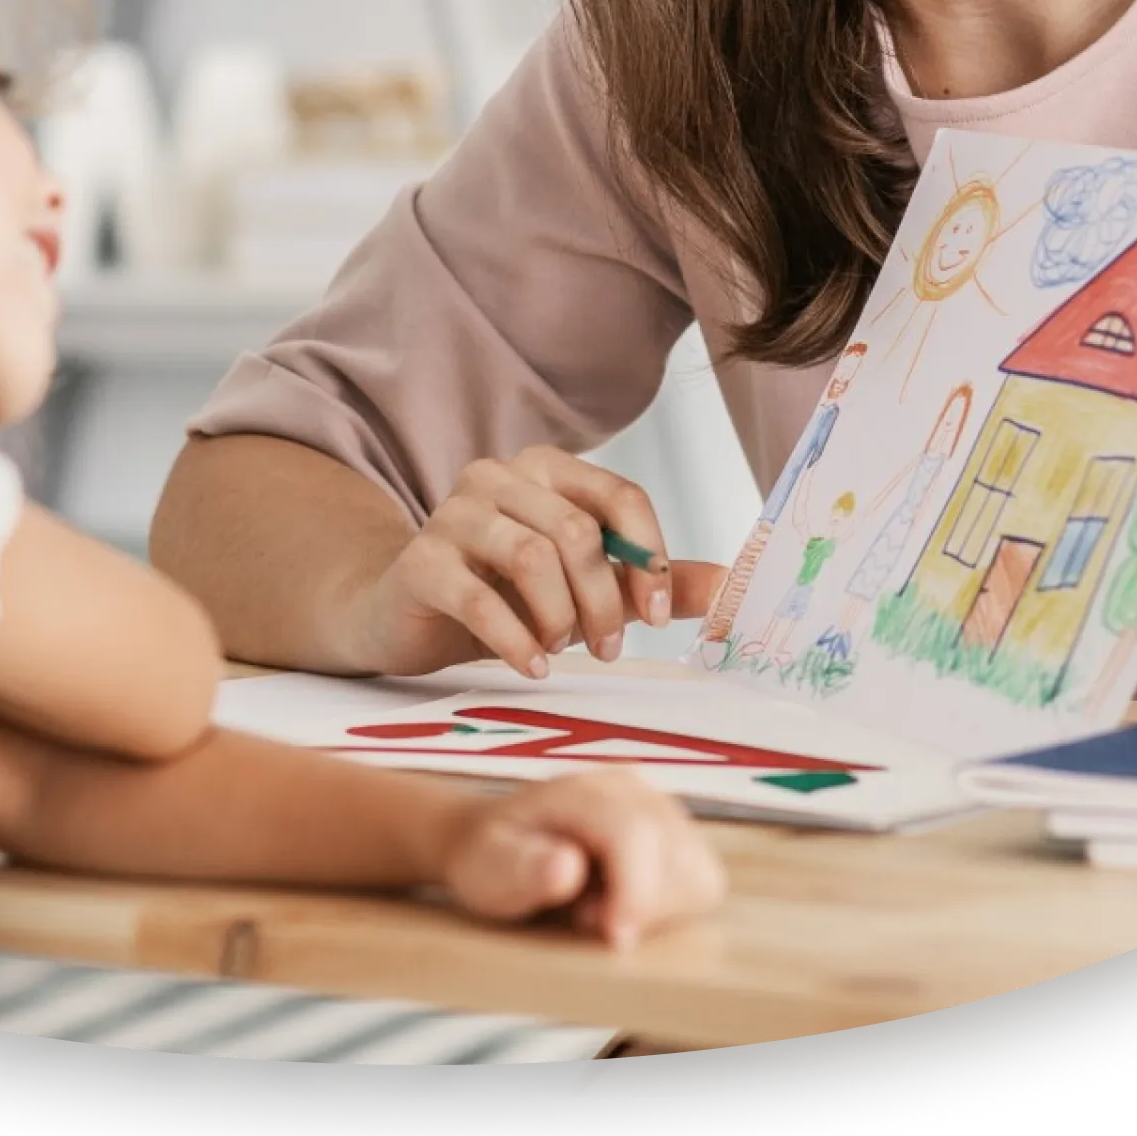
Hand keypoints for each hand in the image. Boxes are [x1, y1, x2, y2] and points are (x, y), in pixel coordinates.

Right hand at [346, 445, 728, 677]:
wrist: (406, 616)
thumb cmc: (504, 596)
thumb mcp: (586, 588)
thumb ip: (650, 582)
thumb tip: (729, 586)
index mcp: (547, 469)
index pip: (619, 496)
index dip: (650, 556)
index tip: (659, 615)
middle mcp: (497, 477)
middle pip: (577, 532)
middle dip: (604, 601)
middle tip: (608, 649)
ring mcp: (452, 514)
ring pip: (531, 556)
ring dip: (560, 617)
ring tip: (560, 648)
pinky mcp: (420, 561)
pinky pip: (478, 597)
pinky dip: (515, 640)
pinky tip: (532, 666)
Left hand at [440, 772, 727, 947]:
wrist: (495, 842)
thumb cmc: (490, 857)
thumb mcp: (487, 868)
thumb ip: (524, 868)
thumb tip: (568, 866)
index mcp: (585, 789)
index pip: (635, 833)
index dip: (635, 891)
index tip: (614, 938)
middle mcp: (633, 788)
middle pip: (677, 854)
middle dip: (642, 904)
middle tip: (586, 917)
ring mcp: (661, 808)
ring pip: (700, 872)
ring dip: (660, 909)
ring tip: (604, 908)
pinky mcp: (677, 836)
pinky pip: (702, 881)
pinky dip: (672, 907)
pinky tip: (626, 903)